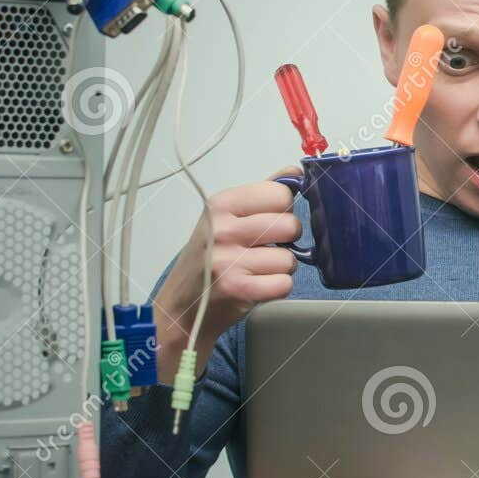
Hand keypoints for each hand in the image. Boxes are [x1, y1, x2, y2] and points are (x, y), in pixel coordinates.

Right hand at [151, 169, 302, 380]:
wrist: (184, 306)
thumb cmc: (208, 260)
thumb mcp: (226, 218)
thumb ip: (261, 194)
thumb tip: (294, 171)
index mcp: (220, 205)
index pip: (280, 193)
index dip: (283, 209)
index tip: (269, 219)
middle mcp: (222, 230)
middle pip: (290, 225)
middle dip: (287, 240)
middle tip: (265, 248)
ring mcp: (228, 260)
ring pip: (290, 258)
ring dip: (281, 268)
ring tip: (258, 269)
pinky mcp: (238, 289)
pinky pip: (284, 283)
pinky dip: (277, 288)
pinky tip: (258, 285)